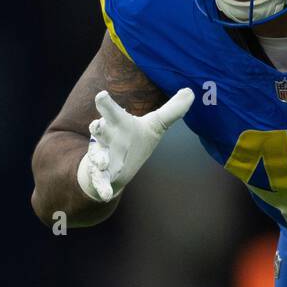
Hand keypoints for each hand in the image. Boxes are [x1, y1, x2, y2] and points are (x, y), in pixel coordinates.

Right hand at [77, 87, 193, 202]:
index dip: (105, 102)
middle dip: (96, 126)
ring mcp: (101, 155)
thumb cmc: (132, 139)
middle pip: (97, 128)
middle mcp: (105, 137)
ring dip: (99, 158)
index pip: (111, 109)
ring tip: (103, 162)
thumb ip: (172, 111)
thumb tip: (191, 91)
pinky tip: (107, 194)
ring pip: (96, 155)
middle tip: (96, 125)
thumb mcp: (154, 125)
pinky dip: (102, 187)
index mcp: (117, 122)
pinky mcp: (100, 175)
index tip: (102, 95)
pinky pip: (99, 181)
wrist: (113, 165)